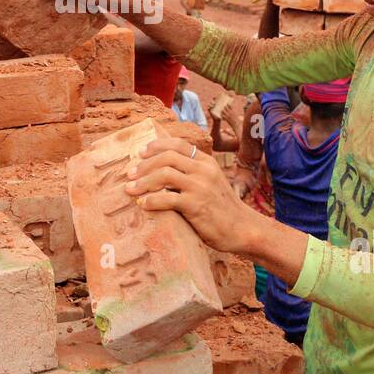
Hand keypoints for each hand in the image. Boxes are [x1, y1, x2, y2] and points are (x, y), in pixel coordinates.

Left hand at [125, 136, 256, 253]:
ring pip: (164, 174)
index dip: (156, 146)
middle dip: (144, 165)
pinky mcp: (196, 206)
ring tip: (130, 189)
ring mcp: (200, 187)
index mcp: (207, 162)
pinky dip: (151, 200)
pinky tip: (143, 204)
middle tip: (130, 174)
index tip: (141, 153)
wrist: (243, 229)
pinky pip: (167, 199)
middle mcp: (204, 170)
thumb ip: (193, 174)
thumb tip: (163, 172)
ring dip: (143, 181)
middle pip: (167, 157)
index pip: (179, 144)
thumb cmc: (222, 209)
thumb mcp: (212, 183)